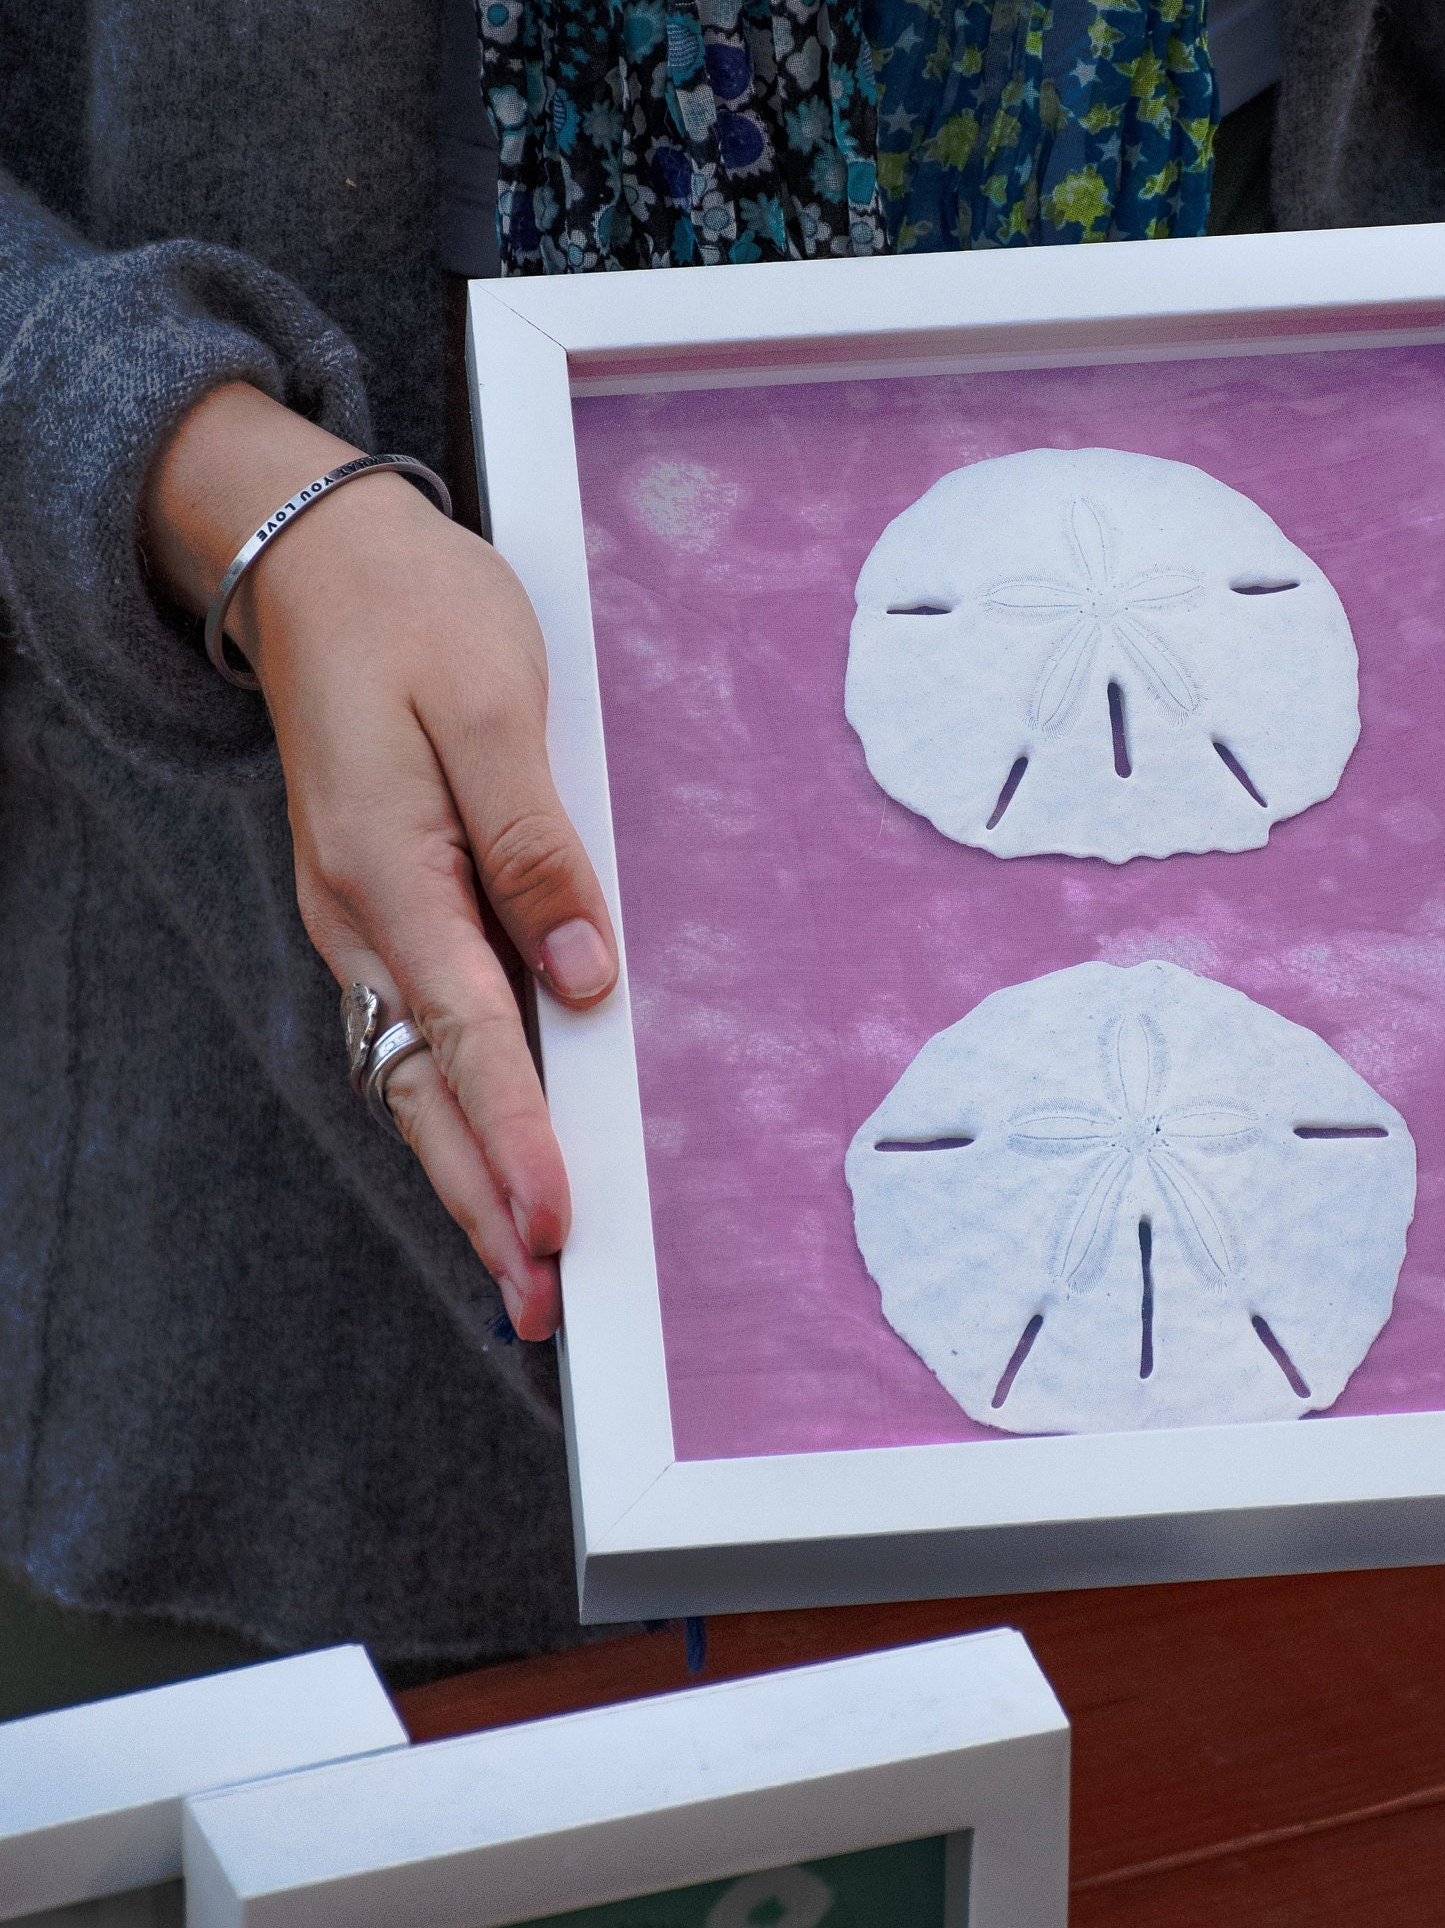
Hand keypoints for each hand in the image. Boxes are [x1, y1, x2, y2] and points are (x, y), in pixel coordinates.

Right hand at [142, 382, 619, 1338]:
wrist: (314, 557)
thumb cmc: (411, 613)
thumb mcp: (491, 706)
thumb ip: (535, 847)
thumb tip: (584, 977)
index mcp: (387, 872)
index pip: (466, 1036)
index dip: (517, 1139)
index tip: (560, 1220)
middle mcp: (361, 917)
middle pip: (428, 1091)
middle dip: (485, 1203)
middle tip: (543, 1304)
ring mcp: (362, 921)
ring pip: (416, 1075)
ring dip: (468, 1174)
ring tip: (526, 1264)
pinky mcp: (380, 910)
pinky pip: (419, 1031)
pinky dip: (457, 1108)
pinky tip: (494, 1154)